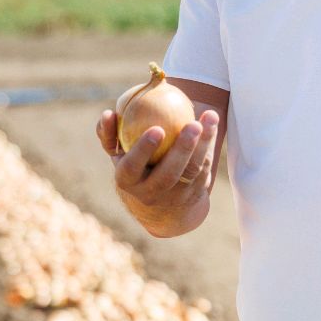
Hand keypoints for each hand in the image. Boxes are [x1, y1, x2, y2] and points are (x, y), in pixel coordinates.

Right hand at [95, 108, 219, 210]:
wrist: (159, 206)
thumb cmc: (134, 167)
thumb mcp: (118, 156)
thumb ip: (109, 134)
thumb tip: (108, 113)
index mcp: (128, 181)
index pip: (132, 168)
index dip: (143, 150)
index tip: (157, 129)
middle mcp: (151, 193)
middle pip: (168, 175)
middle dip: (182, 150)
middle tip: (193, 125)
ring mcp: (175, 196)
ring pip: (192, 171)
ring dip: (203, 144)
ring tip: (210, 117)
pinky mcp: (194, 193)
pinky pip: (204, 168)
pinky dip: (209, 145)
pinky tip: (212, 122)